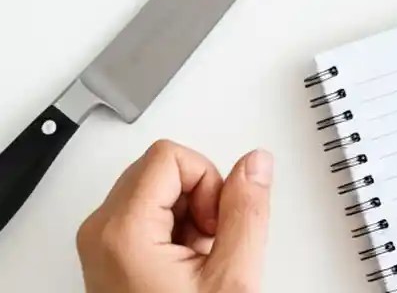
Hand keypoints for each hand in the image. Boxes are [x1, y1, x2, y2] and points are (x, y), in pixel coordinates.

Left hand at [76, 141, 273, 292]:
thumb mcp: (233, 278)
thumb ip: (248, 212)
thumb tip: (255, 165)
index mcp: (123, 231)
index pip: (171, 156)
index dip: (208, 181)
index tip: (217, 222)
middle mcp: (102, 231)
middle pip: (163, 169)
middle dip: (201, 198)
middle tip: (212, 242)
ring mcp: (102, 243)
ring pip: (159, 190)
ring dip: (192, 216)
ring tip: (201, 260)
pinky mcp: (110, 253)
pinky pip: (150, 214)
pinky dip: (177, 232)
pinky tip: (188, 266)